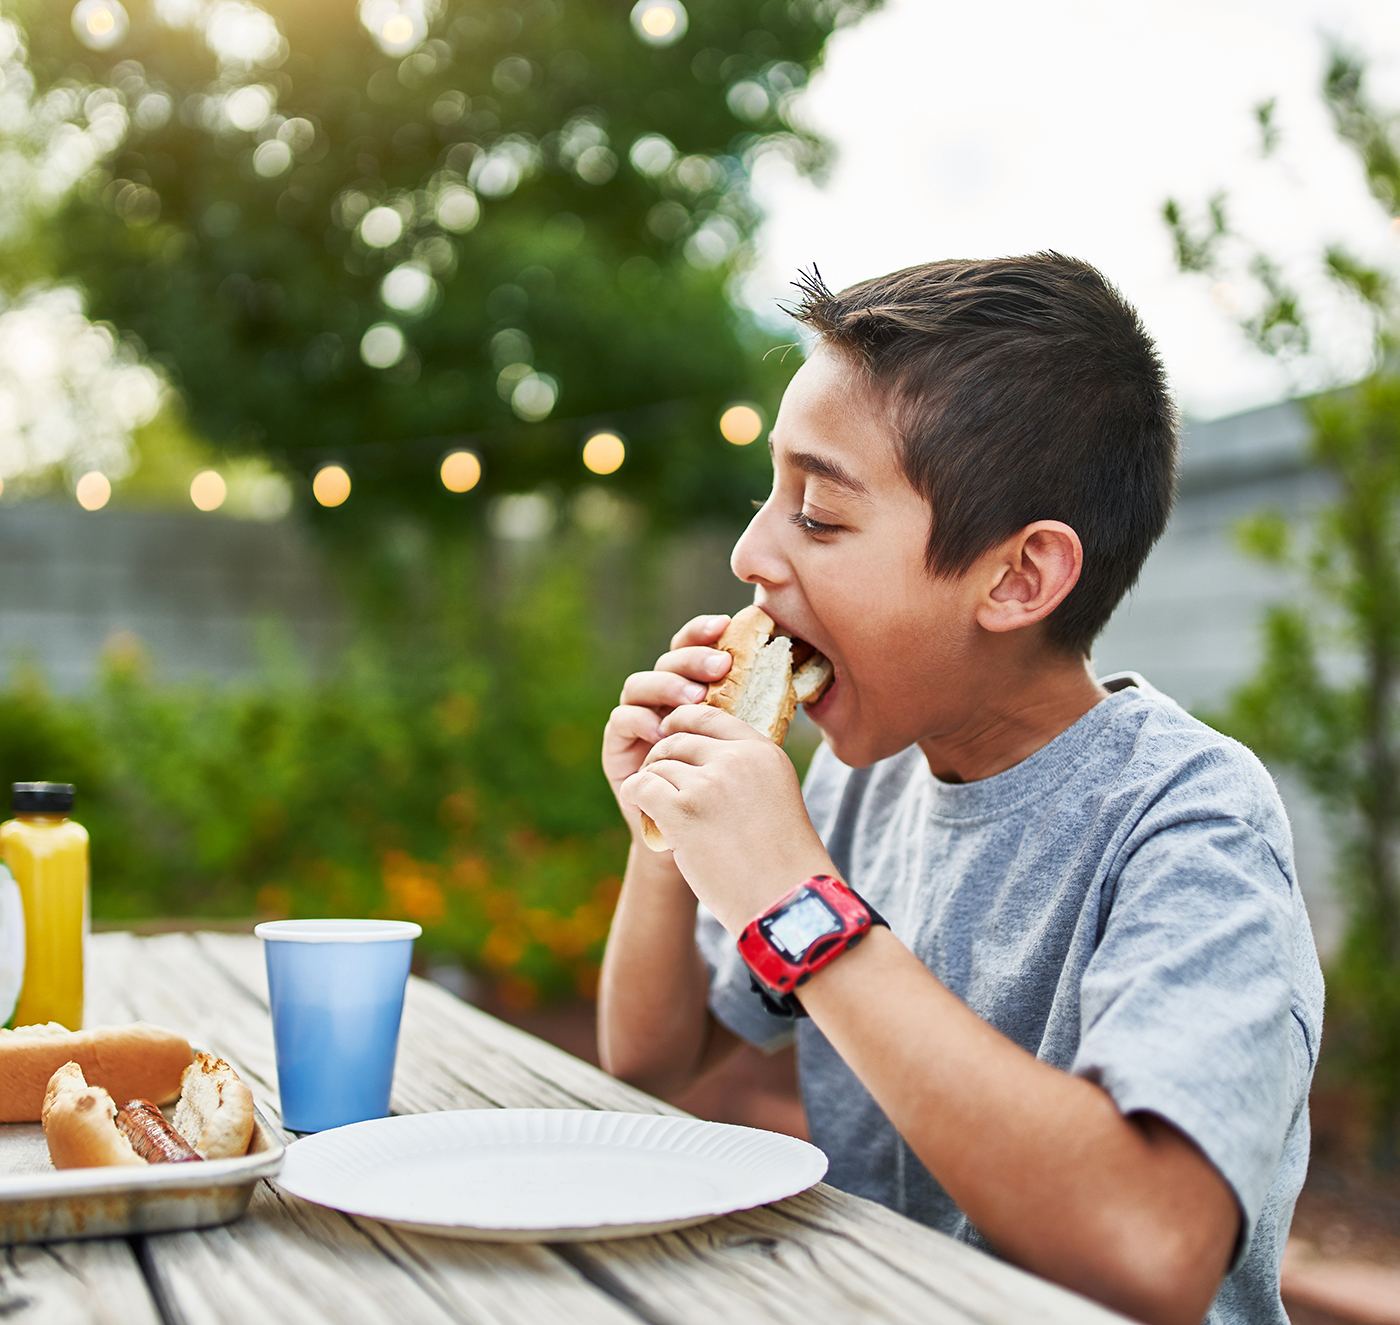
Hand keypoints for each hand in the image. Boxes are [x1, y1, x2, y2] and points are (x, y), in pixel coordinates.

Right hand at [602, 614, 733, 842]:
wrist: (697, 839)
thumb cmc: (727, 788)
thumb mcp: (744, 744)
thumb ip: (753, 710)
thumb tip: (786, 676)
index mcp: (692, 687)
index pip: (693, 647)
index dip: (704, 631)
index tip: (726, 623)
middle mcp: (662, 697)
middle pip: (668, 661)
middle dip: (694, 659)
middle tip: (720, 667)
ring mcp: (637, 718)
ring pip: (640, 684)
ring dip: (668, 687)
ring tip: (695, 700)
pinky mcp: (617, 745)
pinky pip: (621, 719)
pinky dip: (641, 720)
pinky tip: (662, 731)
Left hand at [619, 704, 835, 931]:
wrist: (786, 902)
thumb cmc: (783, 861)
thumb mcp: (776, 796)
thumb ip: (745, 771)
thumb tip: (703, 757)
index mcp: (763, 752)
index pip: (711, 717)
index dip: (683, 724)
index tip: (672, 739)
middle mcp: (736, 760)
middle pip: (679, 739)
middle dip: (663, 758)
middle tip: (662, 784)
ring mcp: (709, 783)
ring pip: (658, 764)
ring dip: (651, 783)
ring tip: (656, 807)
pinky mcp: (683, 811)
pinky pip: (642, 786)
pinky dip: (636, 796)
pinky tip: (641, 810)